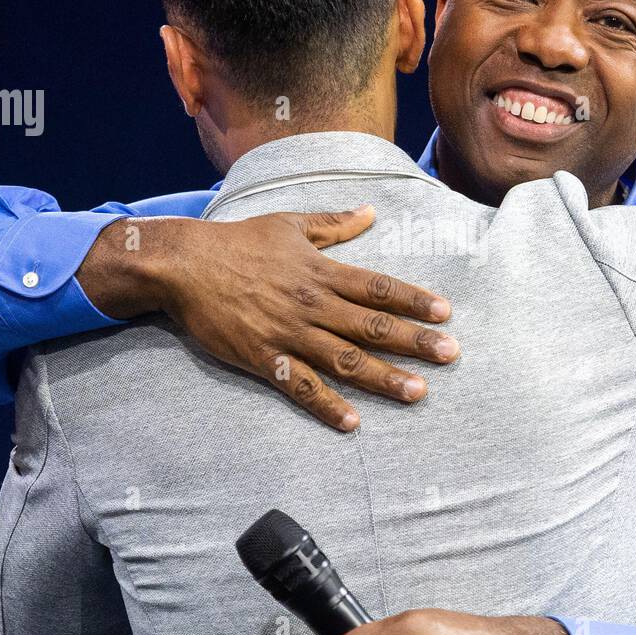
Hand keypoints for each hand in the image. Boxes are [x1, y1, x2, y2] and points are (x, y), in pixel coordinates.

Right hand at [77, 206, 458, 430]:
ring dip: (384, 377)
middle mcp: (312, 303)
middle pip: (372, 326)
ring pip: (345, 359)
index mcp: (321, 271)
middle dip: (415, 341)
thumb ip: (334, 223)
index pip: (378, 288)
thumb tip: (371, 212)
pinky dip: (326, 405)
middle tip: (451, 354)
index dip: (413, 300)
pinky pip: (301, 386)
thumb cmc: (238, 242)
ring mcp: (289, 333)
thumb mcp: (290, 223)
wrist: (184, 265)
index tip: (446, 313)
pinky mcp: (264, 357)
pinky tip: (353, 422)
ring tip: (418, 392)